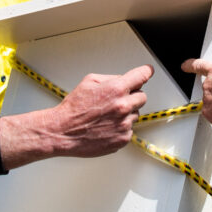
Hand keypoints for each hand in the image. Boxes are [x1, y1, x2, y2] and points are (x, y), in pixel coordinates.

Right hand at [0, 65, 151, 167]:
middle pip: (142, 97)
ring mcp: (124, 124)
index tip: (148, 72)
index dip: (145, 72)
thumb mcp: (89, 82)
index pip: (141, 76)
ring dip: (126, 114)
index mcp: (116, 89)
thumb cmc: (73, 108)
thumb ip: (111, 78)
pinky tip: (106, 126)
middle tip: (116, 101)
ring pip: (135, 114)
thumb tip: (124, 79)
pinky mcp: (123, 139)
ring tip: (106, 116)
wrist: (63, 131)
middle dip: (132, 97)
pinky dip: (121, 128)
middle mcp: (123, 107)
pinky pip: (129, 129)